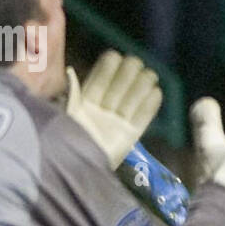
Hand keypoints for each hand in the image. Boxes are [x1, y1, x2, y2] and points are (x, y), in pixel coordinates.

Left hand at [64, 51, 161, 168]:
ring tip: (150, 73)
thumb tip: (71, 71)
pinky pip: (142, 119)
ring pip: (132, 100)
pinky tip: (157, 92)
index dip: (107, 69)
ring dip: (141, 86)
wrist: (76, 169)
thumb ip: (73, 93)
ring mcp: (117, 124)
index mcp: (85, 104)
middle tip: (135, 63)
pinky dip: (150, 106)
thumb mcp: (68, 114)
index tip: (114, 56)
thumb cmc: (67, 140)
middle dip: (127, 74)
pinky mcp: (129, 137)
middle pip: (118, 88)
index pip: (98, 81)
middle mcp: (102, 112)